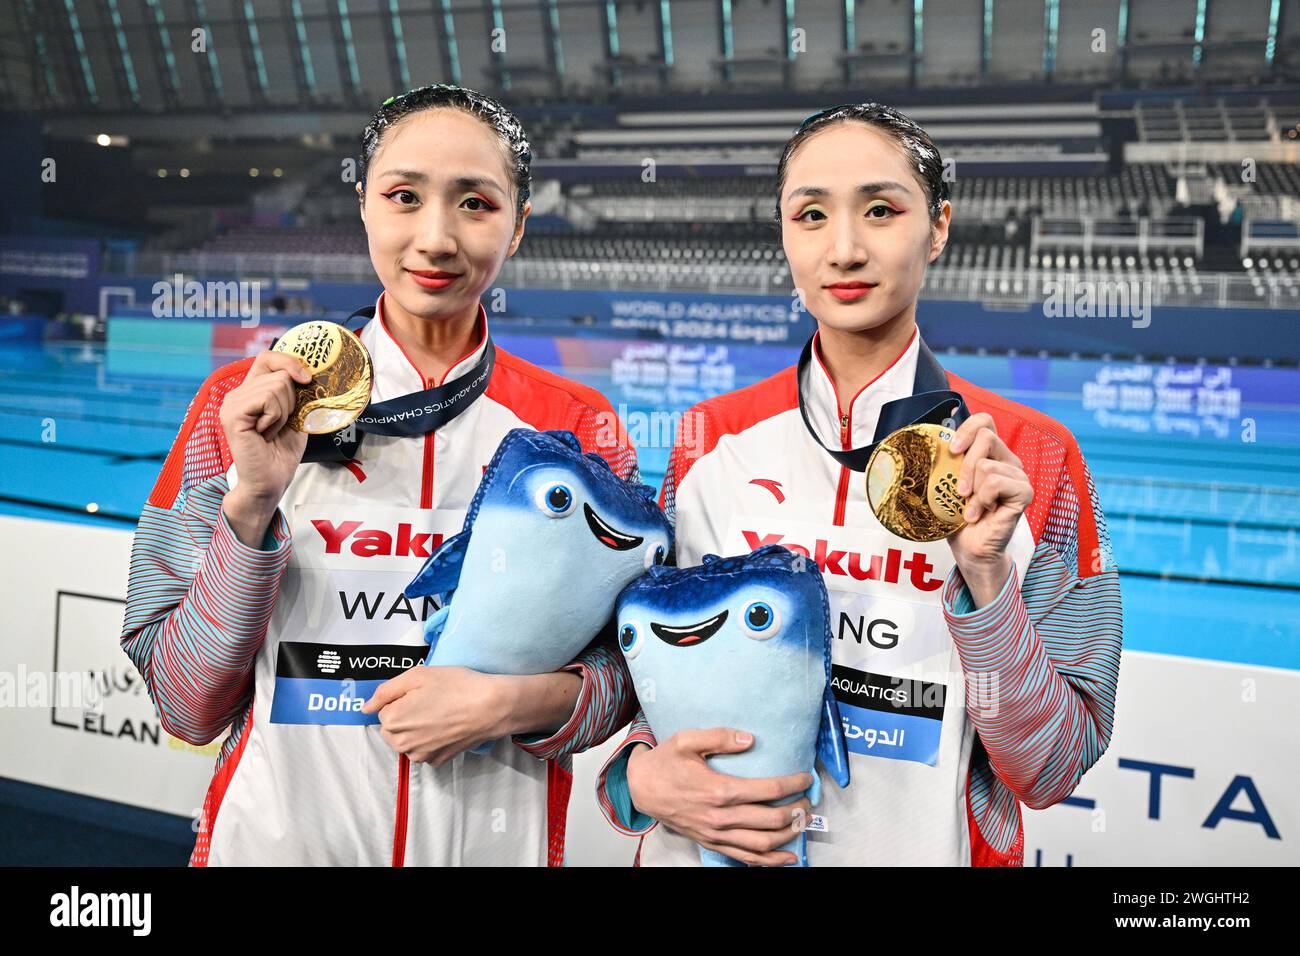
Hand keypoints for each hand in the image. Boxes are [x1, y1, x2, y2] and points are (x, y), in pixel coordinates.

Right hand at [219, 350, 311, 504]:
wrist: (271, 481)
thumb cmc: (282, 452)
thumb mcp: (296, 415)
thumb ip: (297, 393)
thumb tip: (310, 372)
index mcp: (250, 391)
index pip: (268, 358)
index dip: (289, 362)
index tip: (307, 379)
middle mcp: (237, 394)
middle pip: (279, 373)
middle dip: (292, 401)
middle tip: (279, 425)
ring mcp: (232, 403)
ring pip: (276, 386)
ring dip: (284, 413)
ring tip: (270, 432)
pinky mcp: (233, 414)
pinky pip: (267, 399)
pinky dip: (276, 417)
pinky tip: (265, 434)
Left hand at [362, 666, 511, 766]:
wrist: (490, 707)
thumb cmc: (455, 686)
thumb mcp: (416, 676)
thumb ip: (385, 691)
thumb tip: (365, 708)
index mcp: (393, 720)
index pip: (384, 709)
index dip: (403, 698)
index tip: (423, 693)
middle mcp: (401, 743)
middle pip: (392, 727)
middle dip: (405, 715)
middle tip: (431, 701)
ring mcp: (419, 755)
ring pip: (406, 739)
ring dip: (416, 728)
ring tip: (440, 713)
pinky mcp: (435, 761)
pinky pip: (423, 749)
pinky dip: (430, 739)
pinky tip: (446, 726)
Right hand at [625, 728, 813, 866]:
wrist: (642, 788)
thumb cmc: (665, 762)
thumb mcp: (687, 740)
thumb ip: (719, 737)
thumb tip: (750, 739)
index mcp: (718, 790)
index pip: (768, 790)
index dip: (792, 784)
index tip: (805, 778)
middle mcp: (720, 817)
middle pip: (770, 820)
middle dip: (796, 811)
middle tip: (808, 801)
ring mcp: (716, 834)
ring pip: (762, 844)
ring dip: (788, 835)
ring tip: (802, 823)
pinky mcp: (712, 842)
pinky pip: (745, 858)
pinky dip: (769, 861)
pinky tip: (787, 857)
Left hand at [947, 412, 1032, 602]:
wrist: (969, 547)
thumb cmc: (955, 517)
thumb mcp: (942, 484)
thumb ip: (940, 461)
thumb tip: (919, 438)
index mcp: (989, 452)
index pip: (985, 420)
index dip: (967, 428)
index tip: (952, 449)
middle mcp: (1007, 459)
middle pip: (986, 436)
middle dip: (964, 465)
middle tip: (958, 492)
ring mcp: (1018, 474)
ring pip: (987, 464)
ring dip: (972, 490)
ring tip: (970, 508)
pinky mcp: (1025, 491)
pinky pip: (997, 482)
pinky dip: (982, 500)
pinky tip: (979, 513)